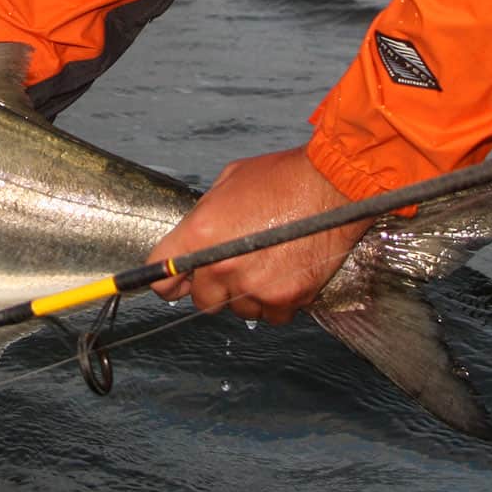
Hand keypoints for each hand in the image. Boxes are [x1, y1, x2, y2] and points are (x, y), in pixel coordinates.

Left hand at [146, 146, 366, 322]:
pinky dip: (275, 302)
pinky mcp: (286, 298)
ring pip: (237, 309)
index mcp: (200, 235)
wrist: (331, 184)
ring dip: (245, 294)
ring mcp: (255, 286)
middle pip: (201, 299)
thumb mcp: (228, 183)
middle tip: (232, 266)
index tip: (173, 280)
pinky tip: (283, 276)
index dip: (165, 280)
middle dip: (213, 285)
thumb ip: (205, 217)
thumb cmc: (280, 177)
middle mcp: (222, 266)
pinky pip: (270, 315)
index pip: (160, 277)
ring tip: (264, 265)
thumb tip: (195, 237)